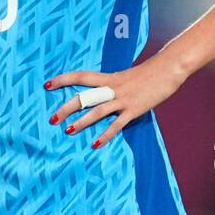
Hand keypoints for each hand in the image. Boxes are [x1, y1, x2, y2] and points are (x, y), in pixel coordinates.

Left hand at [44, 57, 184, 148]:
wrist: (167, 69)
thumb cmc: (148, 73)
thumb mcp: (126, 77)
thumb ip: (114, 86)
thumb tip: (104, 94)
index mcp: (109, 78)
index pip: (81, 77)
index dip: (63, 80)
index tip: (47, 85)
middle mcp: (112, 88)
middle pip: (84, 97)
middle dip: (66, 108)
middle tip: (52, 119)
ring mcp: (123, 99)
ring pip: (96, 112)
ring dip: (80, 122)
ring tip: (67, 131)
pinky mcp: (134, 110)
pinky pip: (116, 125)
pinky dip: (105, 135)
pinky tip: (95, 144)